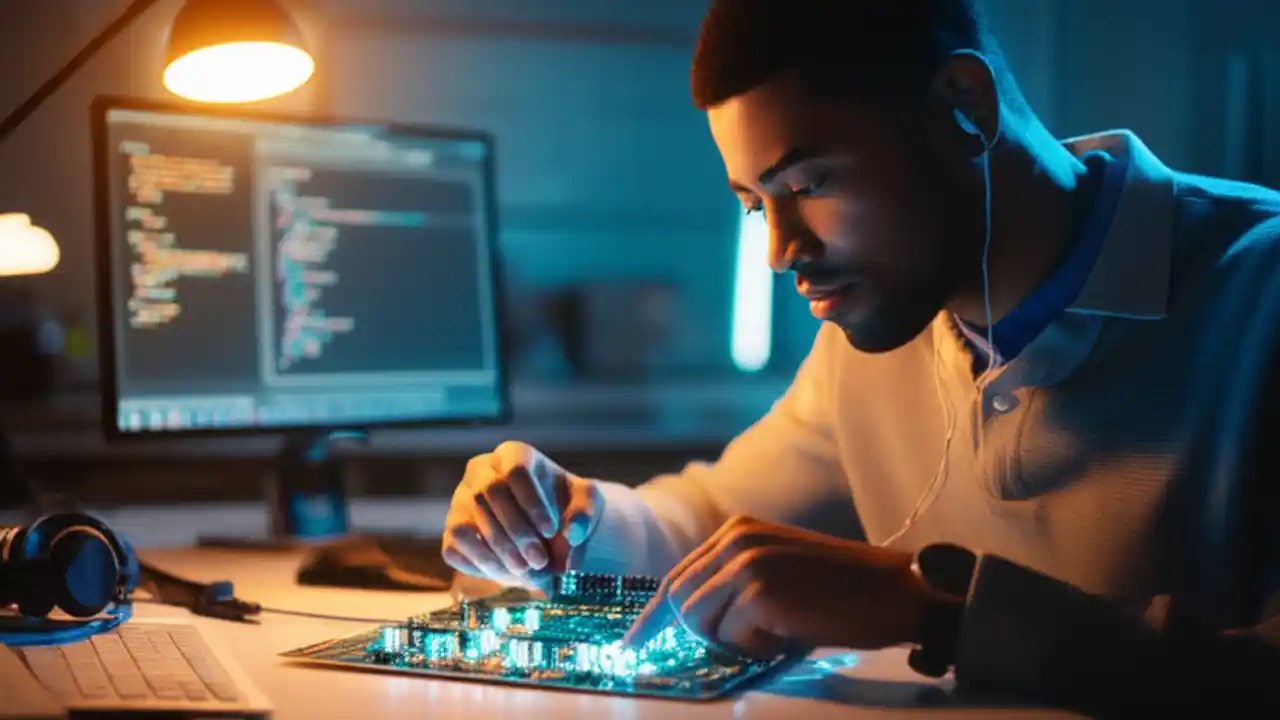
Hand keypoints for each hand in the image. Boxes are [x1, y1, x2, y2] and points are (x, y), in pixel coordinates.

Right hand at [442, 441, 601, 584]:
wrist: (549, 530)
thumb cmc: (565, 507)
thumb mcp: (585, 504)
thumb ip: (585, 514)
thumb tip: (572, 533)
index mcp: (512, 455)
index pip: (515, 470)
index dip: (531, 502)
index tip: (551, 530)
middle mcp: (480, 472)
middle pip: (489, 496)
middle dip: (516, 533)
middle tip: (540, 560)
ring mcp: (460, 501)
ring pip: (465, 525)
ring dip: (498, 554)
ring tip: (528, 571)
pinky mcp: (452, 532)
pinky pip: (455, 548)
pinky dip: (481, 565)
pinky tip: (509, 573)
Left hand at [622, 516, 929, 657]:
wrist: (895, 591)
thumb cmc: (841, 589)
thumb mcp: (778, 568)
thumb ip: (733, 583)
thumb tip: (687, 622)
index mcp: (737, 529)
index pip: (678, 575)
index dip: (654, 614)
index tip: (633, 644)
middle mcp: (735, 539)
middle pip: (678, 598)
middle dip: (679, 636)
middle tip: (693, 659)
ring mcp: (744, 563)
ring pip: (699, 621)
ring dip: (730, 641)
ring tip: (774, 633)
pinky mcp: (757, 592)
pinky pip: (731, 639)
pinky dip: (755, 648)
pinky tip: (790, 633)